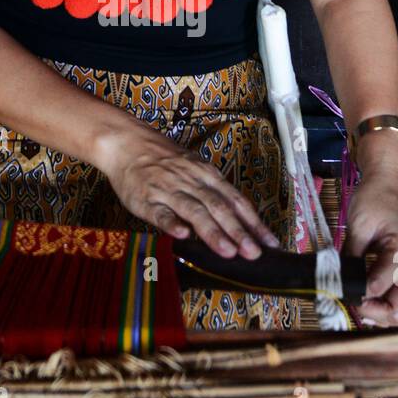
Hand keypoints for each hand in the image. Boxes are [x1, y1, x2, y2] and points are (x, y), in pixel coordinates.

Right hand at [95, 126, 281, 258]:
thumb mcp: (194, 169)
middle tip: (254, 254)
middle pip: (220, 208)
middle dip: (239, 232)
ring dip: (213, 232)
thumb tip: (237, 222)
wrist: (127, 143)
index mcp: (207, 175)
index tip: (270, 243)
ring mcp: (169, 190)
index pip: (236, 201)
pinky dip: (172, 223)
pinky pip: (161, 212)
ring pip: (195, 211)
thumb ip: (212, 193)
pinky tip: (182, 235)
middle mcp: (192, 182)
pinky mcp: (146, 200)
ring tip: (228, 252)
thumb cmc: (164, 161)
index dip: (254, 223)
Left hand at [342, 169, 397, 328]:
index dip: (361, 297)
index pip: (384, 288)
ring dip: (382, 314)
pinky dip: (385, 307)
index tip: (342, 292)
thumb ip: (351, 258)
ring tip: (358, 301)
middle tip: (352, 302)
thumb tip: (338, 285)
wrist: (388, 186)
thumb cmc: (374, 200)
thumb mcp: (358, 227)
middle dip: (376, 313)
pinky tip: (366, 298)